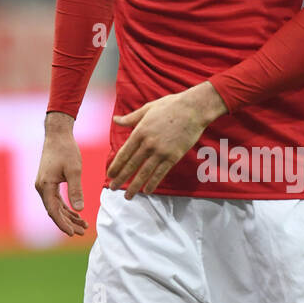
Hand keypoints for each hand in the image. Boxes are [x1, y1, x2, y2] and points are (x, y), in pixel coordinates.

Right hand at [35, 112, 88, 235]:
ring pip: (56, 207)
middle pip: (54, 211)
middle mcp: (42, 188)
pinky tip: (78, 214)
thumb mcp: (74, 170)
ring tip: (83, 226)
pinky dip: (67, 208)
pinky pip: (57, 200)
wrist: (57, 135)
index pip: (53, 211)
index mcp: (45, 186)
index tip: (72, 233)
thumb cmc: (66, 150)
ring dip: (69, 217)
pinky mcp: (49, 183)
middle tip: (82, 233)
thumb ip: (76, 190)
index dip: (63, 224)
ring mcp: (45, 186)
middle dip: (68, 223)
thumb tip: (79, 209)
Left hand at [108, 81, 226, 198]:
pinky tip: (147, 191)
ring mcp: (161, 151)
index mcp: (139, 132)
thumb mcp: (147, 109)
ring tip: (128, 196)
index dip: (116, 166)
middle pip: (131, 165)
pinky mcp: (173, 156)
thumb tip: (115, 120)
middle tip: (113, 188)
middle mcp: (148, 144)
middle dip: (121, 179)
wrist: (193, 108)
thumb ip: (130, 118)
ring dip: (134, 186)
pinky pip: (161, 173)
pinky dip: (153, 183)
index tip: (109, 175)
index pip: (124, 153)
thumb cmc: (171, 105)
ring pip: (144, 173)